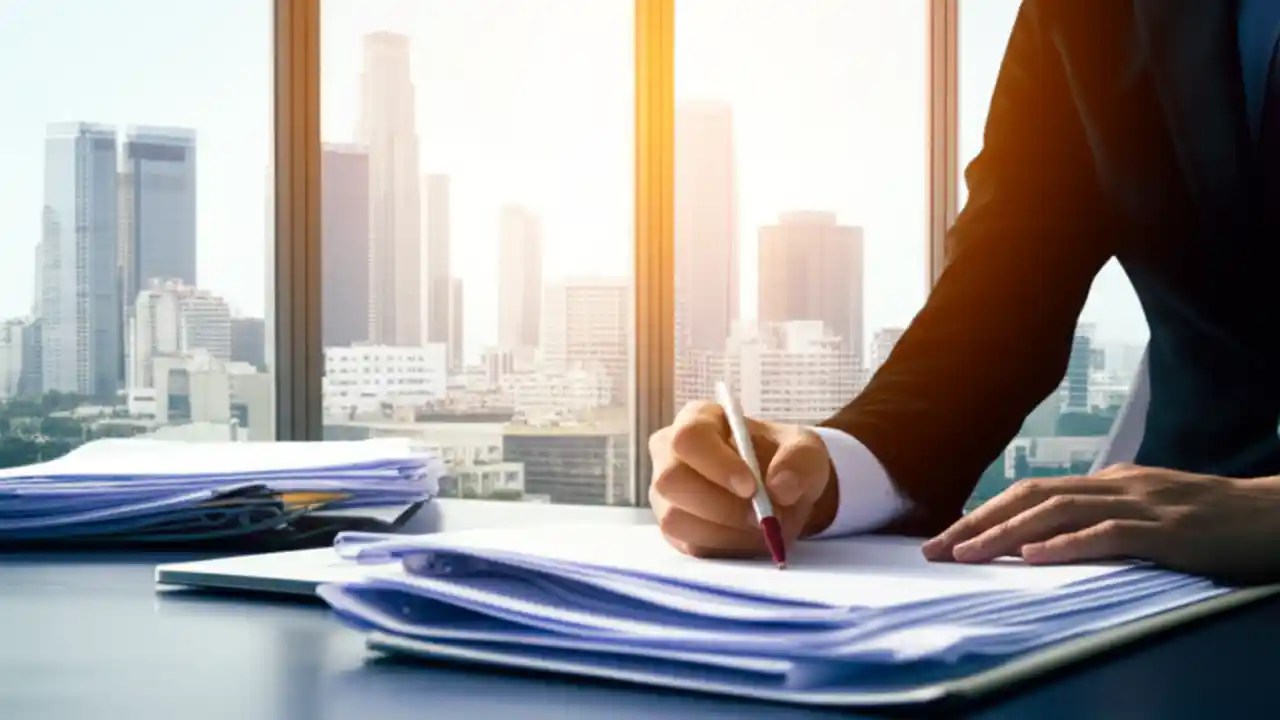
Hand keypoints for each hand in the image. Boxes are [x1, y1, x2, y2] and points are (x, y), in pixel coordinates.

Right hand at [647, 401, 837, 558]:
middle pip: (671, 480)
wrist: (781, 494)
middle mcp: (669, 454)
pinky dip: (724, 548)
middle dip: (720, 506)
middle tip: (759, 516)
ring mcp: (665, 494)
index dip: (716, 464)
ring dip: (725, 531)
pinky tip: (747, 537)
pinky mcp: (672, 529)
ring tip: (760, 527)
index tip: (750, 486)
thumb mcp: (806, 451)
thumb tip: (781, 488)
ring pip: (675, 519)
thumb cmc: (784, 461)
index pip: (689, 438)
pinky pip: (687, 545)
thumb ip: (799, 462)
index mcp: (698, 420)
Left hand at [922, 463, 1279, 580]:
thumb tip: (1046, 536)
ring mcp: (1143, 504)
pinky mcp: (1169, 531)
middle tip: (934, 549)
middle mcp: (1117, 484)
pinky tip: (1036, 555)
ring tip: (967, 554)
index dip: (983, 512)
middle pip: (1031, 496)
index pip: (1031, 492)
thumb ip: (1102, 516)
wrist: (1278, 514)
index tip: (945, 537)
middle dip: (977, 522)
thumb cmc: (1212, 518)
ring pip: (1059, 511)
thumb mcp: (1148, 510)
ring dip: (1006, 533)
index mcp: (1109, 480)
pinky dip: (1068, 544)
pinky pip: (1110, 535)